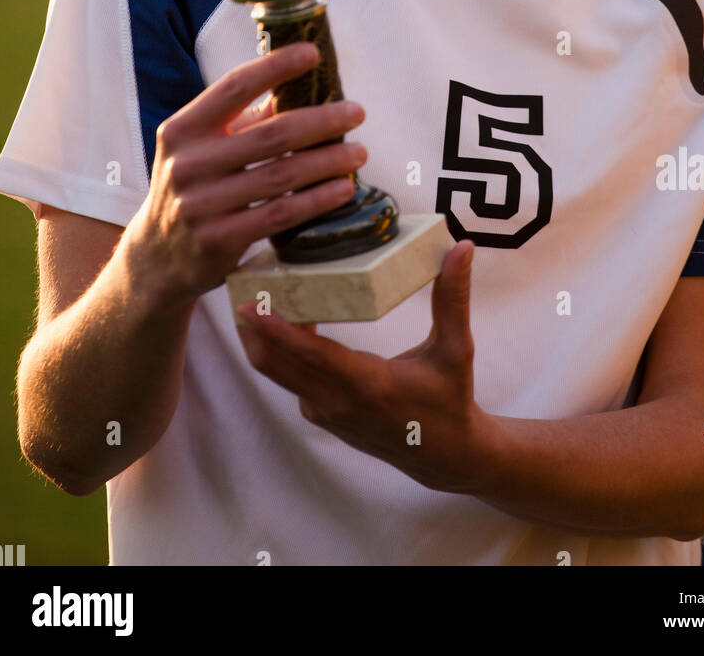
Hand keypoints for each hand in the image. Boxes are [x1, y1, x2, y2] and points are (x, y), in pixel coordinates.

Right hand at [122, 44, 368, 307]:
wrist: (156, 257)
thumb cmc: (194, 187)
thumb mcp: (203, 147)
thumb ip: (244, 121)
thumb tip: (297, 89)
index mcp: (183, 129)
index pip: (233, 87)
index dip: (275, 67)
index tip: (313, 53)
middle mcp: (188, 164)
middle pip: (271, 134)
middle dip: (322, 121)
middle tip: (357, 112)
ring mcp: (201, 205)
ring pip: (281, 176)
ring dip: (328, 161)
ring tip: (359, 152)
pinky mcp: (219, 240)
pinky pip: (280, 214)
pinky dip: (316, 199)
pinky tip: (343, 188)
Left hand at [236, 240, 492, 494]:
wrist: (444, 456)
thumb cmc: (449, 399)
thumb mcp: (456, 349)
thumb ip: (454, 298)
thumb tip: (462, 247)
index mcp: (367, 384)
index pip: (311, 354)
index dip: (277, 330)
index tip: (249, 304)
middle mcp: (337, 402)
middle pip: (275, 364)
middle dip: (251, 327)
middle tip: (241, 282)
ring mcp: (324, 412)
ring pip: (277, 372)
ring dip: (261, 338)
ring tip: (256, 292)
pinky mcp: (321, 415)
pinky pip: (290, 379)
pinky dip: (279, 351)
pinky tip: (285, 319)